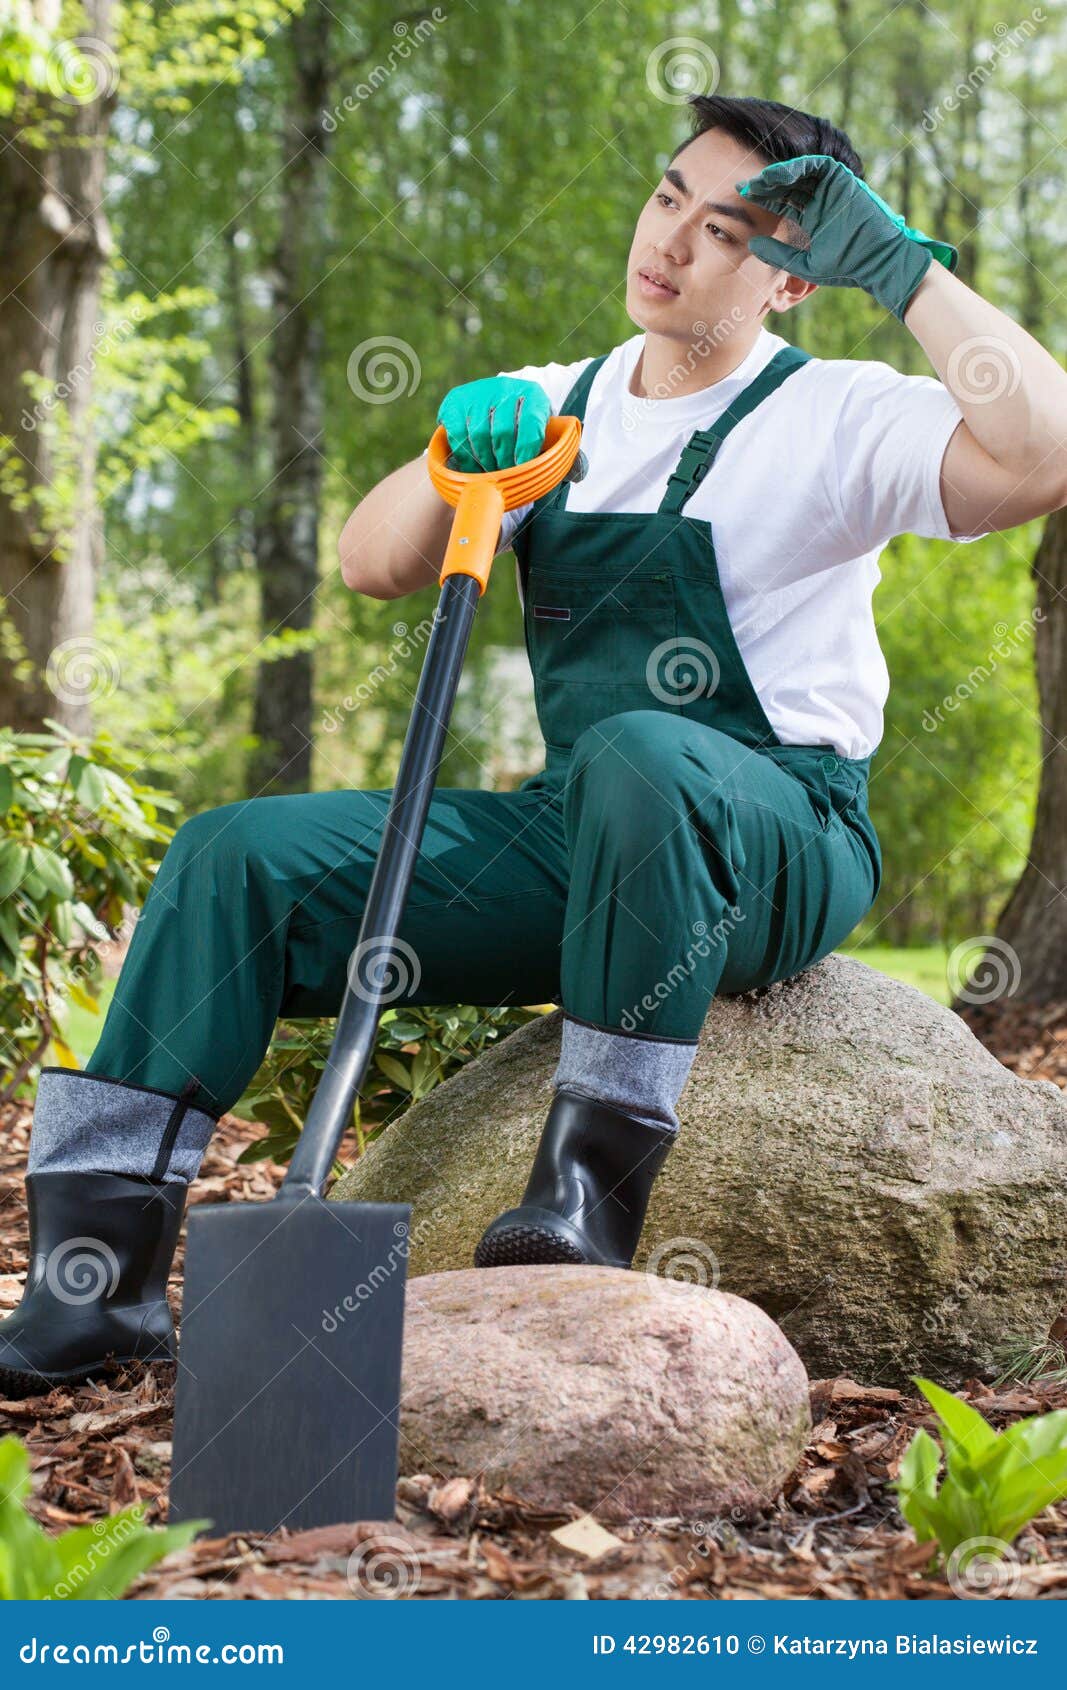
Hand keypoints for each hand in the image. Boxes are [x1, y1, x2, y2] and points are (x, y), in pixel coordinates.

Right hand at [436, 376, 550, 473]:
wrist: (496, 399)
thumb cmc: (522, 424)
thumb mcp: (537, 428)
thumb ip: (538, 447)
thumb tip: (531, 474)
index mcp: (532, 394)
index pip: (530, 423)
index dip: (525, 450)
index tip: (521, 469)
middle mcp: (504, 388)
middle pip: (502, 431)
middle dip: (503, 459)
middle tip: (504, 474)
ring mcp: (478, 392)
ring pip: (479, 434)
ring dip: (484, 460)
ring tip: (490, 471)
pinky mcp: (456, 401)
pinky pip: (458, 434)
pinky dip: (465, 456)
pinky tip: (472, 466)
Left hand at [736, 154, 957, 322]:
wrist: (876, 260)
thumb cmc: (843, 266)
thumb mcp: (802, 263)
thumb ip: (778, 253)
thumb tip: (751, 245)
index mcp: (809, 218)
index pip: (780, 204)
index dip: (760, 201)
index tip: (739, 200)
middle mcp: (817, 200)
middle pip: (785, 187)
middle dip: (764, 187)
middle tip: (742, 189)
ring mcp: (829, 188)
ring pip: (797, 174)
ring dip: (776, 176)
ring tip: (757, 183)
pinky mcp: (840, 178)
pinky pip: (814, 166)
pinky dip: (795, 168)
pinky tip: (777, 175)